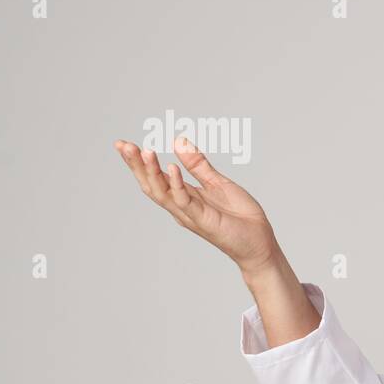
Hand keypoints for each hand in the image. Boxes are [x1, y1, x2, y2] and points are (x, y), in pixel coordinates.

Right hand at [113, 137, 278, 273]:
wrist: (260, 242)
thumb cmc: (240, 217)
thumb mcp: (218, 182)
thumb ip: (198, 164)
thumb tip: (179, 141)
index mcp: (184, 196)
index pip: (156, 177)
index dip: (139, 161)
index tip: (123, 144)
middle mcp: (181, 206)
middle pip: (151, 184)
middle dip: (136, 165)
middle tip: (122, 145)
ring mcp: (190, 214)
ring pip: (163, 192)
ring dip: (151, 172)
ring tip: (144, 151)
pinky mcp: (203, 220)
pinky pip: (185, 201)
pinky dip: (177, 184)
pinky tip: (171, 167)